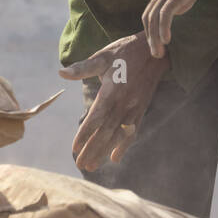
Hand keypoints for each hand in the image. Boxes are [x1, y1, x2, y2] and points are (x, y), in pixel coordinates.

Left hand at [61, 32, 167, 172]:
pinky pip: (132, 131)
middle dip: (92, 149)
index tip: (74, 148)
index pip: (96, 117)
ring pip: (117, 135)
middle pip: (105, 131)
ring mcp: (134, 108)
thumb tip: (61, 72)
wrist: (156, 52)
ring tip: (92, 166)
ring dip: (104, 151)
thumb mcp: (103, 55)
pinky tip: (115, 158)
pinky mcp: (142, 109)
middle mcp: (124, 103)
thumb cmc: (126, 52)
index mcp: (112, 91)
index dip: (85, 133)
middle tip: (80, 165)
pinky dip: (124, 146)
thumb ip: (83, 67)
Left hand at [142, 0, 217, 57]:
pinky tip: (167, 39)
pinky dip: (164, 27)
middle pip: (149, 15)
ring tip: (159, 51)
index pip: (150, 11)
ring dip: (154, 36)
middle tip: (155, 53)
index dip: (150, 29)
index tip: (156, 44)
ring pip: (155, 15)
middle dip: (149, 37)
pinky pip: (167, 11)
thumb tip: (177, 12)